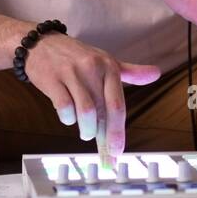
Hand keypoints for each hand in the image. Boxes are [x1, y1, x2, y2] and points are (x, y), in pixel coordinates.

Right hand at [22, 33, 160, 159]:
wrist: (41, 43)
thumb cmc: (76, 56)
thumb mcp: (105, 60)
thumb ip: (130, 71)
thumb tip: (155, 74)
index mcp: (108, 66)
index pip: (118, 104)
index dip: (118, 132)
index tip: (118, 152)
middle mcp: (92, 68)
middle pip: (103, 112)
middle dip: (105, 138)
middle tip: (105, 154)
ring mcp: (71, 73)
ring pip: (85, 112)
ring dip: (86, 129)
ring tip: (85, 132)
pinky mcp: (52, 79)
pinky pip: (63, 107)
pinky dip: (67, 119)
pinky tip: (68, 117)